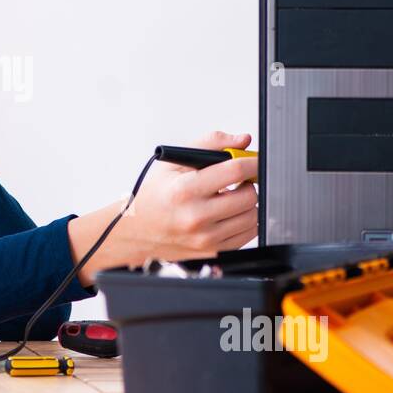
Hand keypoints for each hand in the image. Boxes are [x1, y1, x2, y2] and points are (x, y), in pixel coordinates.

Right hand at [67, 130, 258, 284]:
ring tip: (232, 195)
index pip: (234, 171)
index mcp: (185, 190)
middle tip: (240, 179)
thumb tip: (242, 140)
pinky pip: (248, 234)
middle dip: (249, 183)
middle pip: (248, 196)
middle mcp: (196, 217)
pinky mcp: (213, 251)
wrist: (137, 230)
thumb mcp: (173, 162)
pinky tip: (230, 212)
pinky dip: (246, 220)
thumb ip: (210, 144)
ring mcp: (206, 238)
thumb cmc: (156, 195)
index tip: (254, 159)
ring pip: (252, 216)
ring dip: (249, 202)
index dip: (251, 161)